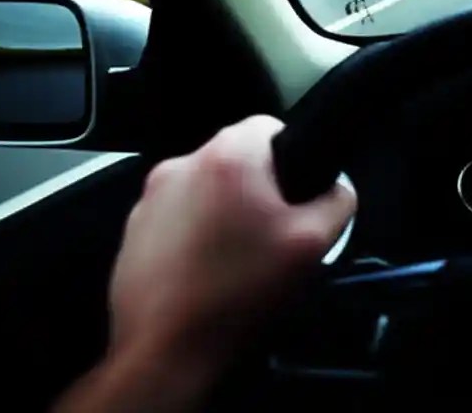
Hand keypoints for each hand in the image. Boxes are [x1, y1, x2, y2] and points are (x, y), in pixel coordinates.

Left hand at [55, 115, 355, 411]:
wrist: (168, 347)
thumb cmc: (238, 294)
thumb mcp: (313, 243)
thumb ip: (338, 200)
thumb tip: (336, 189)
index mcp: (226, 158)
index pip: (270, 124)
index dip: (293, 158)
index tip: (296, 197)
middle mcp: (180, 167)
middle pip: (237, 160)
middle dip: (258, 190)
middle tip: (273, 235)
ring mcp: (149, 199)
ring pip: (205, 190)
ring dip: (224, 213)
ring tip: (238, 259)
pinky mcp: (133, 230)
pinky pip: (177, 219)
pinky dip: (195, 237)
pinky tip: (209, 272)